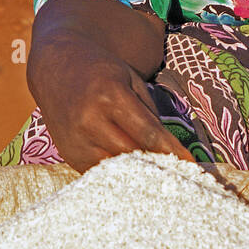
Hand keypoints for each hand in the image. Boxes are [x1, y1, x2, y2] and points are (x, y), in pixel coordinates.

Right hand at [28, 30, 196, 173]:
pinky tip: (135, 175)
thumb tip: (169, 149)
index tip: (191, 165)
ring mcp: (77, 141)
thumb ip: (150, 112)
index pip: (148, 133)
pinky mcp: (70, 155)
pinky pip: (101, 173)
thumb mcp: (131, 80)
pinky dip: (120, 176)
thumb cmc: (102, 72)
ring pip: (117, 170)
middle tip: (180, 175)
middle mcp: (90, 120)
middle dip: (158, 166)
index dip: (171, 152)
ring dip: (139, 175)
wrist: (57, 68)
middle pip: (133, 155)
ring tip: (160, 179)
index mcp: (110, 96)